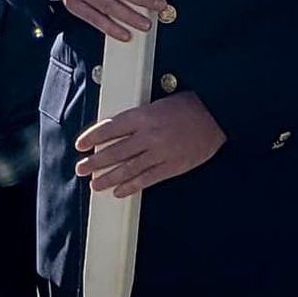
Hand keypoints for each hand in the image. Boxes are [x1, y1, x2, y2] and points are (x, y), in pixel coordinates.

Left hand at [75, 91, 224, 196]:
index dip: (92, 138)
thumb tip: (112, 133)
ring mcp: (161, 152)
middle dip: (94, 162)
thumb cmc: (187, 106)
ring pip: (128, 168)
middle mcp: (148, 135)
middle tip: (81, 168)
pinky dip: (131, 186)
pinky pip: (147, 179)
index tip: (80, 145)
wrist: (217, 114)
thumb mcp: (156, 104)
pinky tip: (119, 192)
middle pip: (115, 151)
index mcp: (143, 116)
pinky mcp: (173, 166)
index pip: (109, 128)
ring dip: (109, 178)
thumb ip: (136, 119)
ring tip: (95, 184)